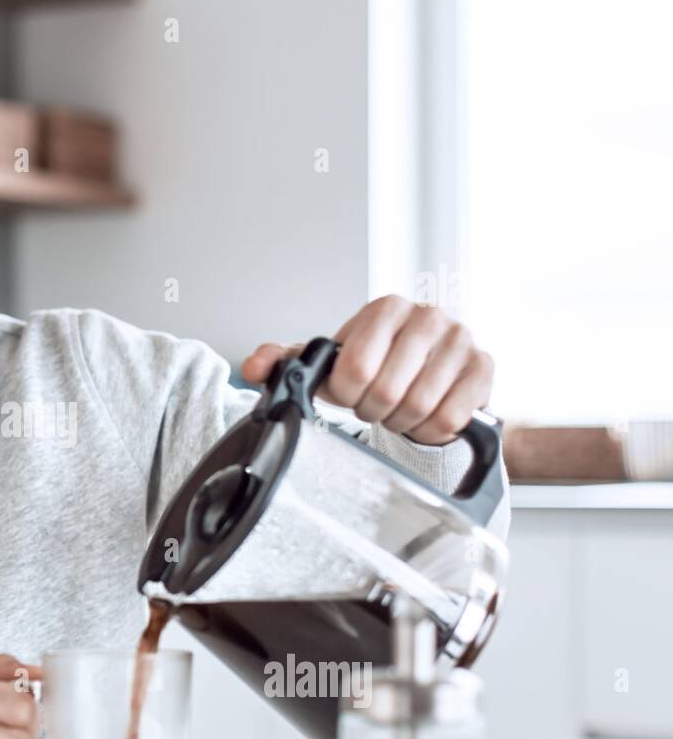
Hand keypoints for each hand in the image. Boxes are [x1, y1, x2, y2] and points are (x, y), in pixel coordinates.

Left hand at [239, 295, 494, 445]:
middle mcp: (427, 316)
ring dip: (401, 422)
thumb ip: (288, 360)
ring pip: (418, 407)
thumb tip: (253, 367)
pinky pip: (450, 418)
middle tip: (375, 405)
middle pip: (387, 391)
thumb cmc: (377, 365)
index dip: (347, 394)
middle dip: (374, 410)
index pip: (354, 368)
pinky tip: (425, 415)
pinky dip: (431, 429)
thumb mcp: (331, 361)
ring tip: (399, 410)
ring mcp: (461, 339)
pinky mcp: (484, 368)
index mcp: (385, 308)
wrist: (431, 374)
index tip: (351, 392)